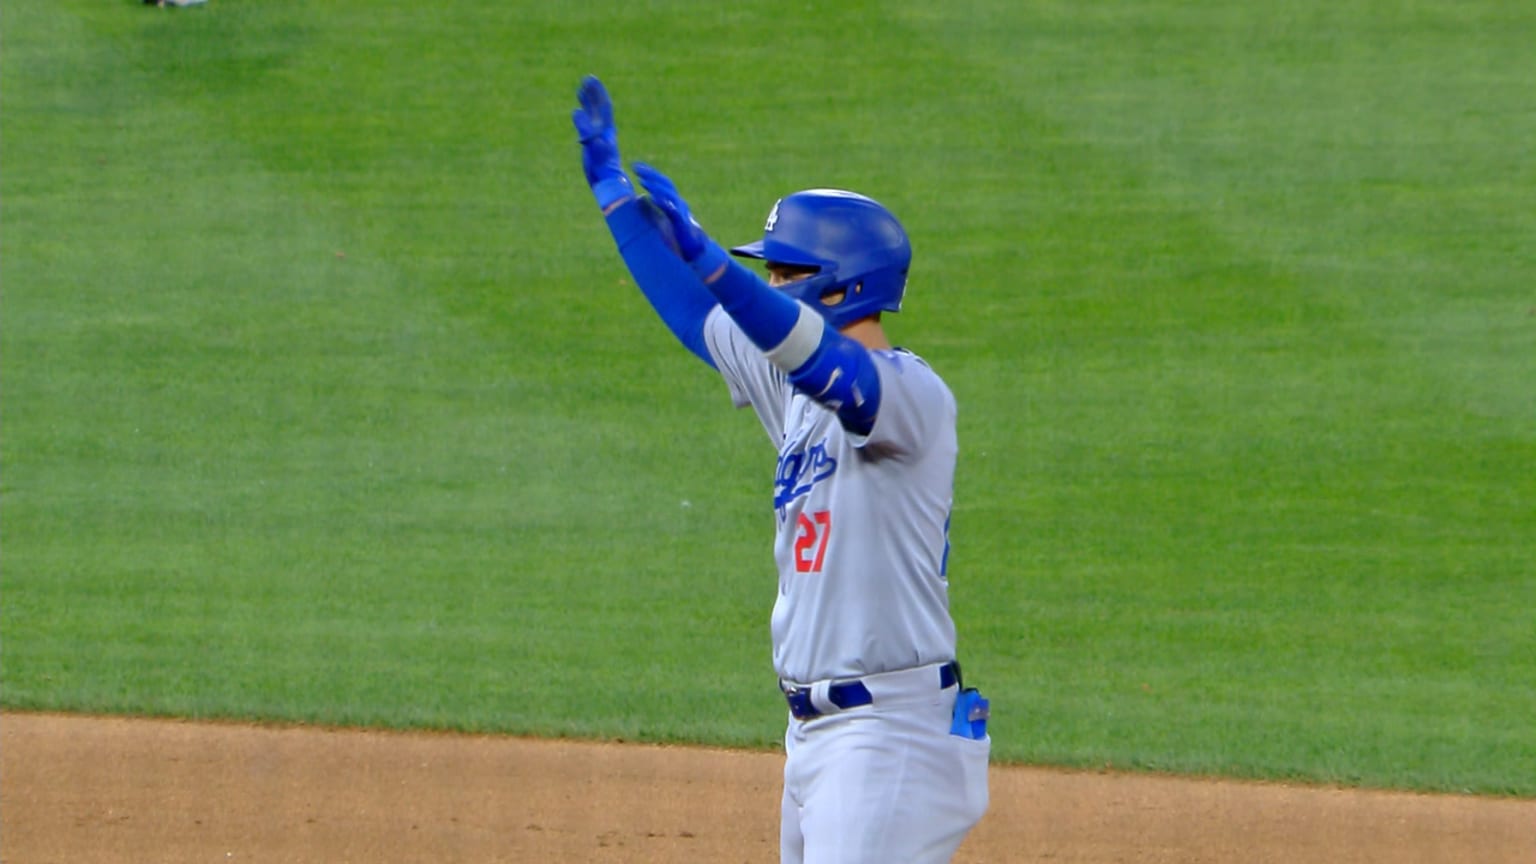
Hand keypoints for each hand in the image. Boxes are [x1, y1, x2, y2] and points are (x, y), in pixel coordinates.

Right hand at [572, 75, 631, 208]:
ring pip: (593, 116)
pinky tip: (579, 113)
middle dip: (593, 94)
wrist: (608, 183)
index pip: (603, 106)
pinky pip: (588, 126)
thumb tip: (577, 112)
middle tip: (587, 79)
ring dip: (588, 103)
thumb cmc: (602, 167)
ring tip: (581, 90)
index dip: (597, 93)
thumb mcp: (594, 146)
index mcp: (607, 129)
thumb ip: (586, 130)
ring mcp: (598, 137)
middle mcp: (604, 131)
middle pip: (599, 108)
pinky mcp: (592, 145)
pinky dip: (583, 117)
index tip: (591, 79)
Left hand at [632, 162, 708, 262]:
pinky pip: (673, 209)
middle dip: (650, 174)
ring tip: (643, 181)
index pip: (661, 182)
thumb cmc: (678, 234)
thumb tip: (640, 198)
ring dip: (655, 186)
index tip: (635, 166)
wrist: (694, 248)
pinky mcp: (682, 221)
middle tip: (635, 168)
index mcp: (673, 200)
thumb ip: (655, 206)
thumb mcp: (664, 217)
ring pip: (669, 194)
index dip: (649, 173)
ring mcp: (681, 211)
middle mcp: (678, 202)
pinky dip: (664, 202)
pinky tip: (654, 198)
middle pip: (665, 183)